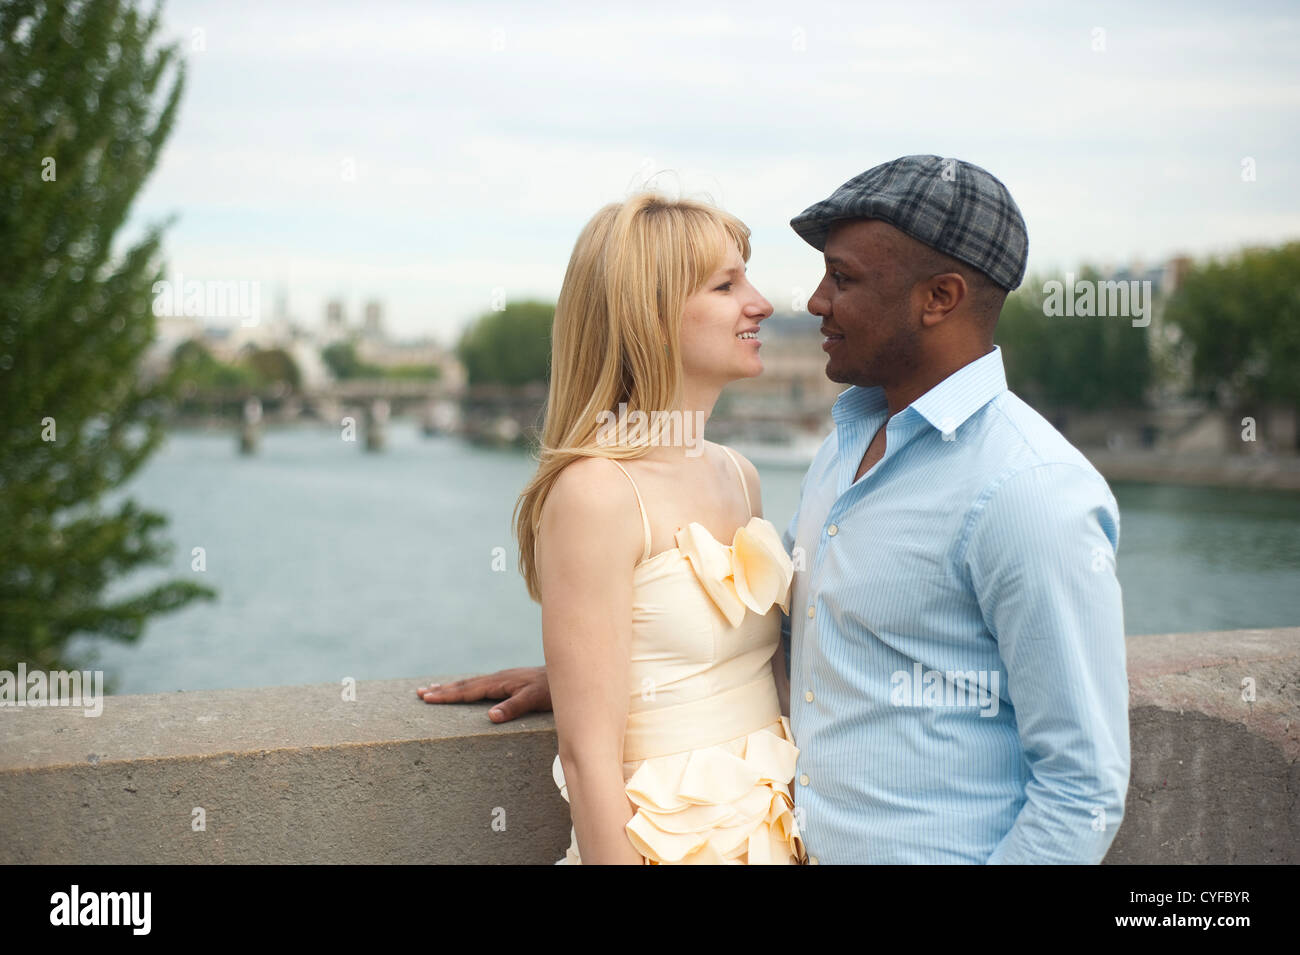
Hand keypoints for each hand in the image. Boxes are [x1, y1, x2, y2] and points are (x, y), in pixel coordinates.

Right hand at [416, 666, 550, 721]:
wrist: (569, 673)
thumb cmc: (553, 690)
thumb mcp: (535, 700)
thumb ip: (514, 707)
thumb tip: (490, 716)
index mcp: (500, 682)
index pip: (467, 690)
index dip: (446, 695)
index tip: (427, 697)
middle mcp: (498, 678)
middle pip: (464, 684)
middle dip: (442, 689)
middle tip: (419, 693)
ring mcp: (503, 679)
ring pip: (471, 683)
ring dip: (451, 687)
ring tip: (433, 690)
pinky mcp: (509, 681)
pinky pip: (481, 684)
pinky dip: (466, 687)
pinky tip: (465, 690)